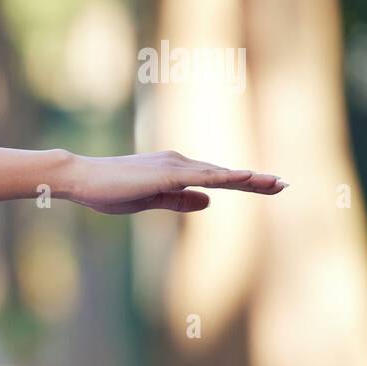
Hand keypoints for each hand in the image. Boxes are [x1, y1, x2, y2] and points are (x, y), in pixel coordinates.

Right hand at [62, 150, 285, 213]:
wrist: (81, 178)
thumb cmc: (107, 190)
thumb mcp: (148, 200)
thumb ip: (178, 200)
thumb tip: (208, 202)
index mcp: (174, 171)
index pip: (216, 179)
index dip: (244, 183)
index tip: (269, 186)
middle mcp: (179, 163)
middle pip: (225, 173)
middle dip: (257, 180)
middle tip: (286, 185)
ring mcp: (174, 166)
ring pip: (220, 173)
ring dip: (250, 178)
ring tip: (277, 184)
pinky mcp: (166, 173)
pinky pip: (203, 176)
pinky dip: (227, 177)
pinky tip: (247, 178)